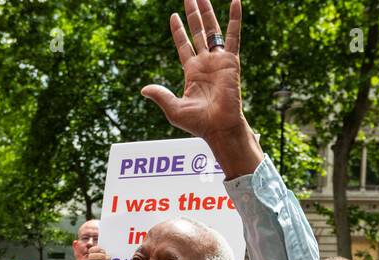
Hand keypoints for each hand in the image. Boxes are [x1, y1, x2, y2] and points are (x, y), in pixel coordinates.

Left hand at [141, 0, 262, 179]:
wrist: (219, 128)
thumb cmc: (199, 124)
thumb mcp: (174, 109)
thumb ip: (160, 95)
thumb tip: (143, 89)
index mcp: (192, 72)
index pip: (184, 45)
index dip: (178, 31)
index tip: (173, 16)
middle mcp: (205, 63)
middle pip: (197, 32)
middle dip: (192, 14)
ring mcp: (218, 61)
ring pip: (212, 30)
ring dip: (207, 11)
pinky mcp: (230, 61)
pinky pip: (233, 36)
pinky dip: (234, 19)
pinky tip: (235, 1)